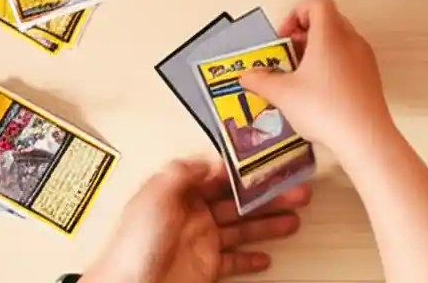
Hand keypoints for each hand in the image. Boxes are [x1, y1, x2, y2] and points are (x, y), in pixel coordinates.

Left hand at [85, 158, 310, 282]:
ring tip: (292, 219)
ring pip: (242, 228)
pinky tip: (266, 255)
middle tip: (294, 192)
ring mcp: (201, 241)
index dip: (247, 172)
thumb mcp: (154, 196)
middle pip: (238, 202)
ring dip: (268, 224)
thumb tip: (206, 160)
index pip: (220, 177)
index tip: (271, 166)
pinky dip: (251, 258)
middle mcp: (193, 215)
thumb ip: (181, 172)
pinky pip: (234, 261)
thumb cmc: (132, 246)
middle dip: (268, 197)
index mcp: (180, 193)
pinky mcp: (206, 267)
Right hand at [240, 0, 394, 157]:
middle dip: (304, 32)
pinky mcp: (371, 76)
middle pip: (328, 19)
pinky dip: (332, 64)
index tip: (285, 37)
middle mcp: (351, 40)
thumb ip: (261, 81)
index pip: (317, 3)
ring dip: (318, 49)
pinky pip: (350, 57)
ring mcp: (364, 58)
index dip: (297, 13)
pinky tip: (319, 91)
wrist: (365, 137)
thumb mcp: (283, 95)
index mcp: (330, 35)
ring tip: (301, 75)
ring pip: (340, 39)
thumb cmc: (325, 109)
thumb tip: (247, 77)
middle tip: (289, 55)